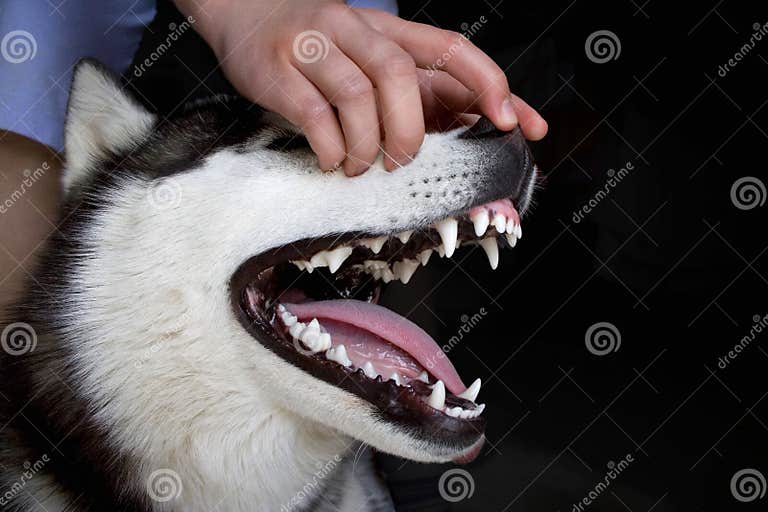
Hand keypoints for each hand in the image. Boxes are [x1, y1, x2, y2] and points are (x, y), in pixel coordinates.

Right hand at [175, 1, 547, 174]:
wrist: (243, 8)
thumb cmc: (318, 43)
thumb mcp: (367, 50)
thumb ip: (410, 83)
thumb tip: (470, 124)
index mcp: (386, 28)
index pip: (449, 46)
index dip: (487, 82)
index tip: (513, 122)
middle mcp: (353, 29)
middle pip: (400, 74)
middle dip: (410, 130)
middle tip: (402, 160)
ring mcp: (314, 48)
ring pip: (357, 96)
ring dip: (366, 145)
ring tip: (360, 166)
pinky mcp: (278, 72)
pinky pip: (313, 114)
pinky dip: (330, 148)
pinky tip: (331, 160)